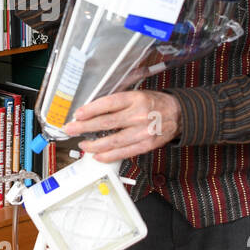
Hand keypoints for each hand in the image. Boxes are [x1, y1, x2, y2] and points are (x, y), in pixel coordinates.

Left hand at [64, 90, 180, 162]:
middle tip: (71, 129)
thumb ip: (118, 99)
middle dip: (85, 127)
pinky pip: (124, 153)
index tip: (77, 114)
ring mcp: (143, 132)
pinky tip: (97, 155)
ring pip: (113, 141)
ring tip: (83, 144)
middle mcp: (139, 115)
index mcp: (135, 98)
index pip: (108, 103)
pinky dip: (109, 156)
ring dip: (94, 145)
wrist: (179, 115)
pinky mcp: (146, 145)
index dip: (91, 110)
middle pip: (107, 122)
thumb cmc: (154, 103)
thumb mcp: (137, 93)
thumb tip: (93, 108)